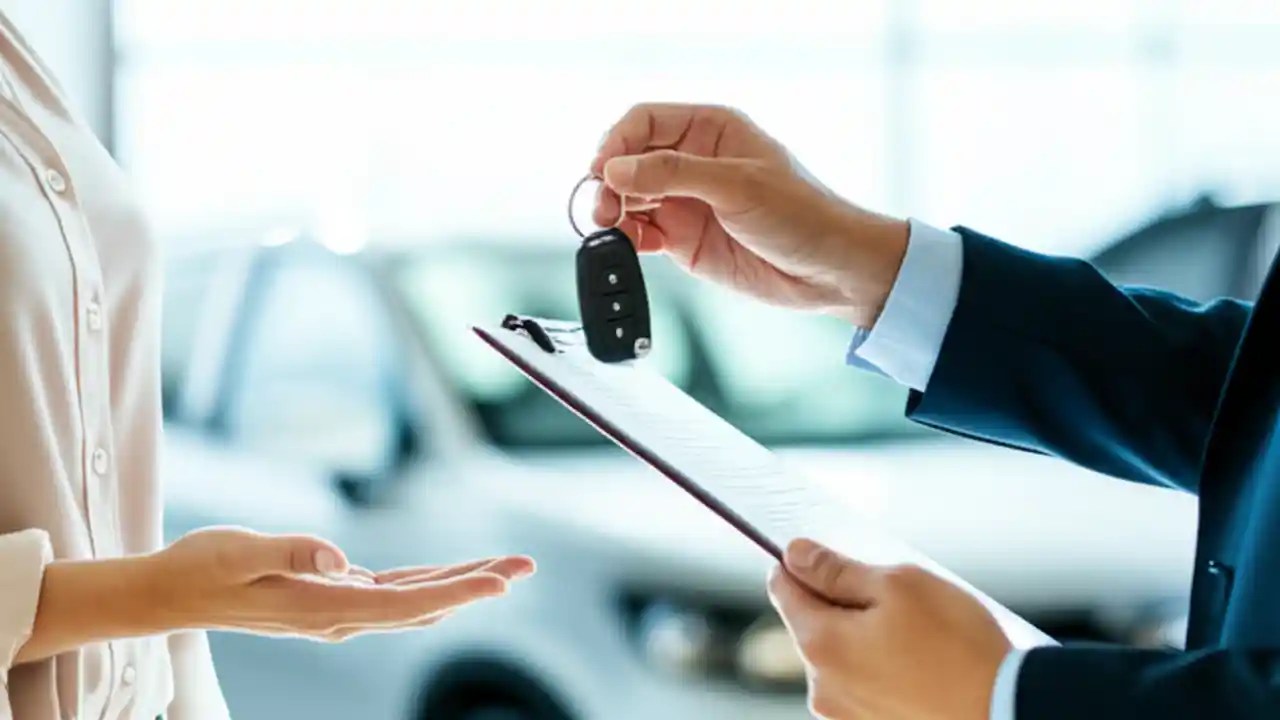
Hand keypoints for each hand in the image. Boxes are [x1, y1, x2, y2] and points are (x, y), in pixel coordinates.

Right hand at [149, 527, 534, 640]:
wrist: (173, 593)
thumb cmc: (204, 567)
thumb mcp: (241, 550)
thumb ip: (291, 552)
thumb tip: (340, 561)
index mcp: (327, 606)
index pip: (410, 602)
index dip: (460, 591)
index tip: (500, 582)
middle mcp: (341, 616)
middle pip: (426, 603)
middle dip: (478, 585)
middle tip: (525, 566)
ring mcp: (339, 610)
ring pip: (417, 599)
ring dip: (461, 583)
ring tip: (503, 568)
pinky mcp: (333, 598)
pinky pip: (395, 592)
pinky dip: (430, 582)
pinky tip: (450, 575)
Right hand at [591, 103, 908, 326]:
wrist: (829, 270)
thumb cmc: (803, 214)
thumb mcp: (737, 185)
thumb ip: (674, 174)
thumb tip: (616, 169)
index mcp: (710, 130)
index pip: (645, 122)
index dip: (618, 142)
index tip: (603, 168)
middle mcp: (693, 162)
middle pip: (630, 161)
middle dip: (610, 180)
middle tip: (603, 206)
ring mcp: (686, 202)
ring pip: (629, 198)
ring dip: (612, 210)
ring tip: (609, 227)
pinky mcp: (684, 240)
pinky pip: (640, 233)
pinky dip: (626, 238)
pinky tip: (626, 244)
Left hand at [767, 539, 1010, 719]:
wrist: (1006, 712)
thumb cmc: (960, 651)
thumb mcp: (899, 586)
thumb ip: (837, 570)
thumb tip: (796, 555)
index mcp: (821, 644)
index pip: (782, 587)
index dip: (802, 565)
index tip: (828, 557)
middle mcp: (821, 687)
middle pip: (812, 624)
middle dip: (843, 604)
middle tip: (896, 601)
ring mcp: (843, 715)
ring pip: (840, 655)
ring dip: (865, 639)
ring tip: (918, 640)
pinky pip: (862, 684)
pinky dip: (882, 670)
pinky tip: (921, 667)